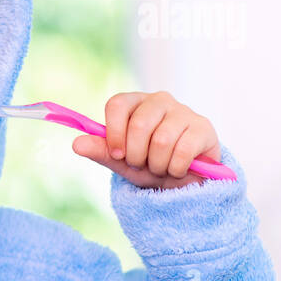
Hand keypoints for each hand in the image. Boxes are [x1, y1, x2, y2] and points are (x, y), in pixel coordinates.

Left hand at [71, 91, 221, 189]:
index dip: (114, 132)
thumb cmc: (149, 163)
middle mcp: (160, 100)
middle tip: (141, 163)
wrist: (183, 180)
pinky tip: (177, 169)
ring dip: (157, 165)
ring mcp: (184, 112)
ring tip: (160, 167)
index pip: (117, 104)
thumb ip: (100, 151)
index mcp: (135, 103)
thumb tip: (76, 144)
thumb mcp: (121, 161)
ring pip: (161, 140)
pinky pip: (182, 151)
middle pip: (139, 124)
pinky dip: (175, 168)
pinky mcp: (203, 127)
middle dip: (136, 155)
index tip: (117, 154)